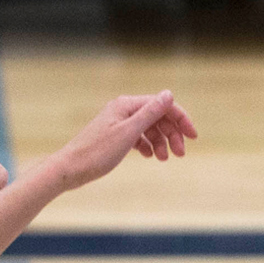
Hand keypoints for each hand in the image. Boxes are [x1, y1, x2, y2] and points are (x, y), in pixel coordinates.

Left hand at [51, 91, 197, 190]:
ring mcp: (119, 122)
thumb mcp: (128, 133)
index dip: (180, 119)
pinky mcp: (115, 136)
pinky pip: (138, 136)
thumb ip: (150, 113)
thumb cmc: (97, 152)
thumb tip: (169, 94)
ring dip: (161, 142)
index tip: (193, 137)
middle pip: (158, 117)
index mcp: (128, 105)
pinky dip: (148, 145)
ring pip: (149, 128)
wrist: (70, 169)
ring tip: (164, 159)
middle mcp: (124, 110)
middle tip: (180, 154)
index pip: (163, 106)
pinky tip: (150, 156)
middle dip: (172, 134)